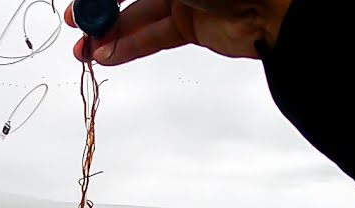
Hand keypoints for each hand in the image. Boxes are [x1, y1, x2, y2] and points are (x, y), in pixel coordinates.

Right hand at [64, 0, 289, 65]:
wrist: (277, 10)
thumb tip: (98, 0)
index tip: (80, 2)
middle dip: (101, 8)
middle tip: (77, 22)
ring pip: (138, 15)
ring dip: (110, 32)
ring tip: (85, 50)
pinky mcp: (194, 26)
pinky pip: (153, 36)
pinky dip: (129, 47)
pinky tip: (106, 55)